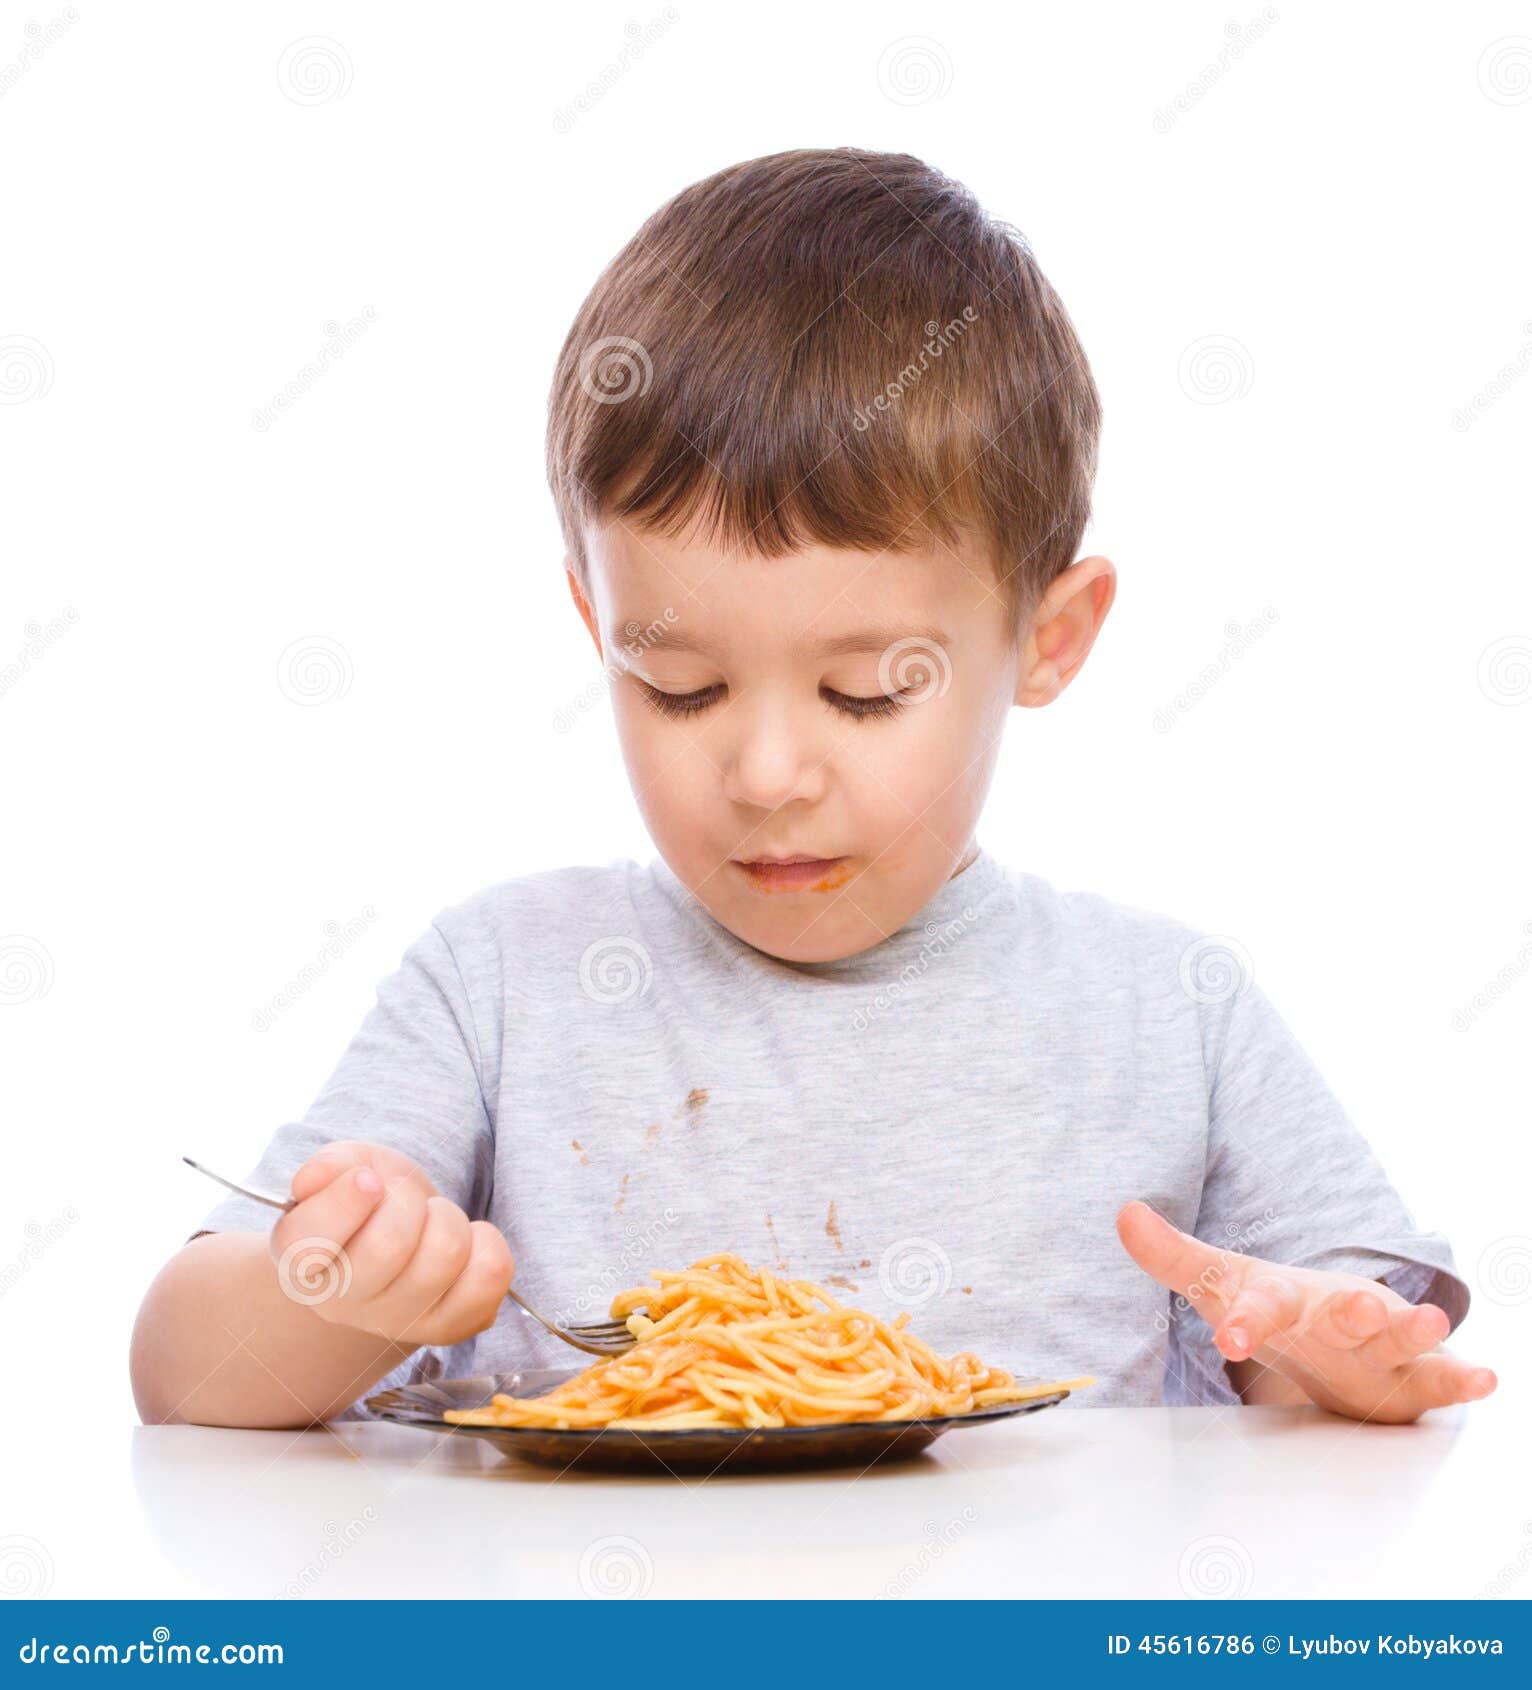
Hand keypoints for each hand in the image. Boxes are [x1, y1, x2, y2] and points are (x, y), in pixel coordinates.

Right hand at [268, 1140, 513, 1347]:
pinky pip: (490, 1274)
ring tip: (431, 1221)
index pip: (310, 1244)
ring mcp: (396, 1323)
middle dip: (406, 1201)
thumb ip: (328, 1166)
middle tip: (402, 1200)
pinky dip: (487, 1243)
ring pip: (445, 1254)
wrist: (400, 1241)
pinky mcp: (448, 1327)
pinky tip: (465, 1244)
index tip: (370, 1180)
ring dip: (447, 1218)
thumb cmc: (370, 1202)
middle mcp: (342, 1305)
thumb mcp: (346, 1169)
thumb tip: (312, 1180)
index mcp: (301, 1265)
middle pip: (389, 1244)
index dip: (347, 1199)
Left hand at [1116, 1200, 1496, 1423]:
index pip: (1263, 1305)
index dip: (1247, 1321)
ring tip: (1428, 1320)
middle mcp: (1337, 1314)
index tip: (1231, 1338)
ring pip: (1396, 1338)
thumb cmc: (1277, 1310)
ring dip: (1411, 1329)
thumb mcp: (1225, 1287)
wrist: (1339, 1330)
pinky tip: (1486, 1379)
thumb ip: (1172, 1257)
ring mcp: (1377, 1344)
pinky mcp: (1411, 1376)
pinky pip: (1439, 1378)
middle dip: (1350, 1310)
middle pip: (1343, 1312)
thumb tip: (1122, 1211)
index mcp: (1288, 1298)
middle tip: (1358, 1305)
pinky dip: (1462, 1379)